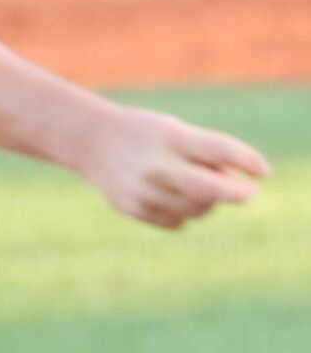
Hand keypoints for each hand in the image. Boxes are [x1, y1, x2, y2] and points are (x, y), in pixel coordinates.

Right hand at [75, 106, 269, 229]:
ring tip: (190, 183)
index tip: (263, 172)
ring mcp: (143, 190)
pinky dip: (181, 211)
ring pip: (197, 209)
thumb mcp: (175, 131)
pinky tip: (166, 195)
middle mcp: (155, 164)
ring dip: (205, 200)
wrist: (89, 139)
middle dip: (236, 193)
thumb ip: (208, 155)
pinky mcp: (132, 208)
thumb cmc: (144, 133)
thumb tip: (240, 189)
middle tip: (247, 193)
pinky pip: (177, 221)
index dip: (247, 161)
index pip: (218, 149)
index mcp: (169, 137)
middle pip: (211, 189)